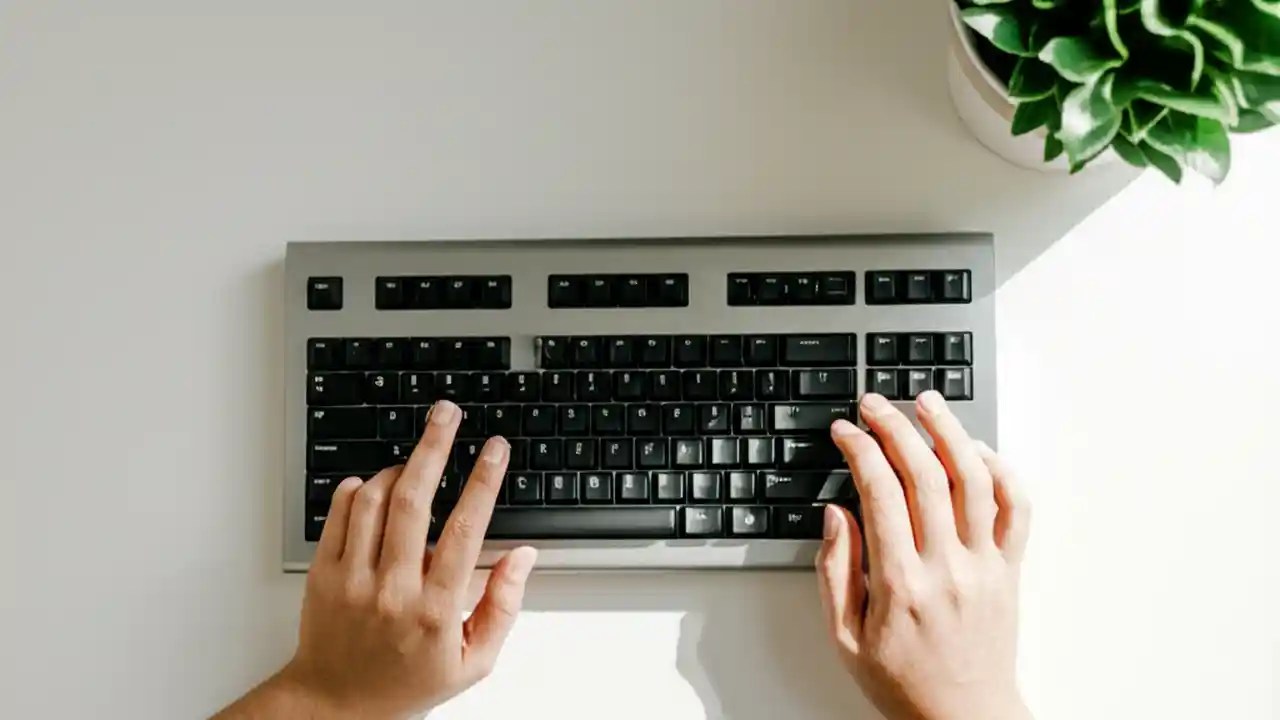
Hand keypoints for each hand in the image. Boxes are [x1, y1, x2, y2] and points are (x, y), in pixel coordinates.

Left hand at [216, 400, 535, 719]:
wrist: (334, 703)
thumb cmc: (406, 682)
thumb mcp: (473, 661)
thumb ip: (504, 606)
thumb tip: (522, 557)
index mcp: (435, 609)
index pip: (466, 529)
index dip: (484, 481)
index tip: (495, 450)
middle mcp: (392, 589)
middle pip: (415, 498)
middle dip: (435, 446)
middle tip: (447, 414)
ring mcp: (353, 579)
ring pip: (375, 499)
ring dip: (398, 468)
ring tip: (415, 459)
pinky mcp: (324, 574)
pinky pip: (339, 513)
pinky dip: (358, 489)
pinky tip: (374, 486)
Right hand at [817, 391, 1031, 719]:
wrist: (965, 719)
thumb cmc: (904, 683)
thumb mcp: (845, 638)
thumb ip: (835, 572)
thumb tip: (836, 515)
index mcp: (901, 584)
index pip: (880, 492)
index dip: (859, 449)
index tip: (845, 431)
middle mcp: (948, 568)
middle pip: (926, 473)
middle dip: (895, 426)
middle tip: (875, 404)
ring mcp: (985, 566)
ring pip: (975, 479)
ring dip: (949, 432)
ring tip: (927, 402)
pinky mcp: (1010, 570)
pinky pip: (1016, 508)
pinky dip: (1001, 471)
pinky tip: (976, 450)